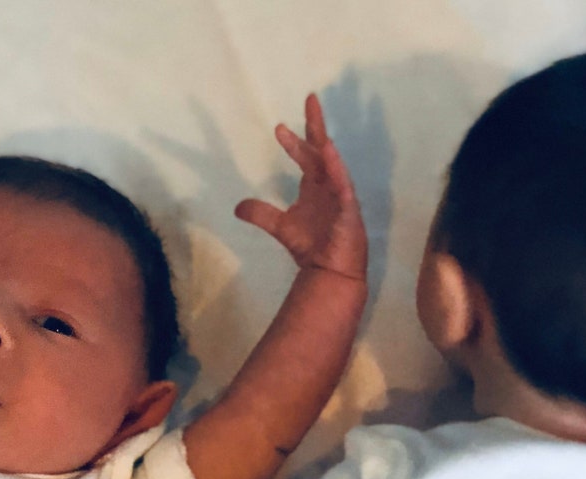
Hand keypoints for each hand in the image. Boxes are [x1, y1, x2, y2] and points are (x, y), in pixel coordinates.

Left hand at [235, 94, 366, 281]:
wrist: (330, 273)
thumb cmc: (312, 248)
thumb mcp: (280, 227)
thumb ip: (261, 214)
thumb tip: (237, 207)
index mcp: (314, 186)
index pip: (304, 157)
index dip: (293, 141)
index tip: (278, 127)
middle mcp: (328, 185)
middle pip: (320, 150)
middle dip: (314, 125)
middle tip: (310, 99)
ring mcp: (340, 194)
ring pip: (332, 162)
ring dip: (324, 142)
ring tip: (318, 120)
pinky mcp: (348, 208)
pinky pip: (342, 184)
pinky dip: (336, 168)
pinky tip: (329, 152)